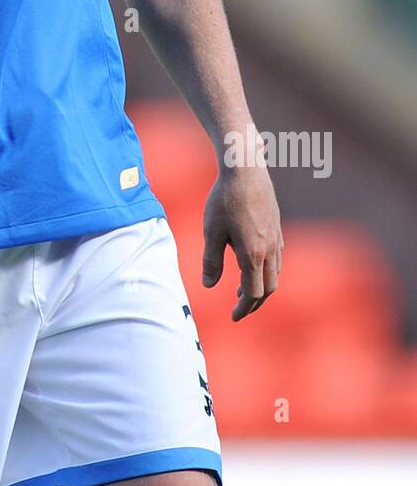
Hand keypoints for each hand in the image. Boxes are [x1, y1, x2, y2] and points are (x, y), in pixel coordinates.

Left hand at [201, 151, 282, 321]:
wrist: (245, 168)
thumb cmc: (224, 198)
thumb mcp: (211, 231)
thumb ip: (211, 261)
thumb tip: (208, 285)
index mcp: (254, 254)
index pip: (253, 293)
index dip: (243, 309)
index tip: (233, 317)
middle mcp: (270, 249)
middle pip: (268, 288)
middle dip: (254, 303)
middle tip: (238, 309)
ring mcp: (277, 238)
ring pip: (274, 273)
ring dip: (260, 287)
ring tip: (240, 290)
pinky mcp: (277, 227)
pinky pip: (277, 258)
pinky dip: (266, 270)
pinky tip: (251, 264)